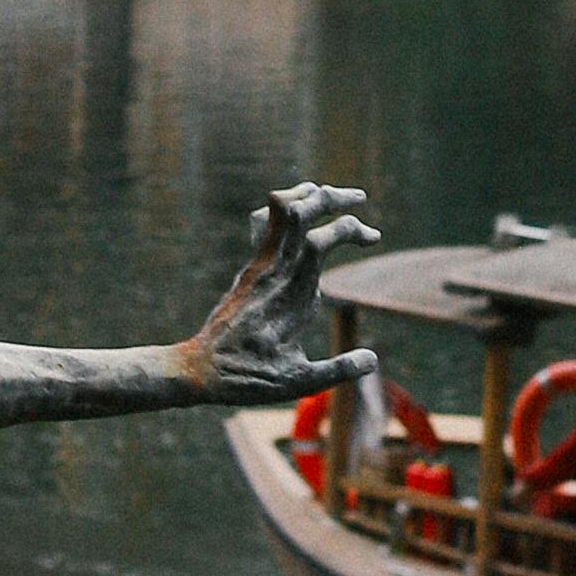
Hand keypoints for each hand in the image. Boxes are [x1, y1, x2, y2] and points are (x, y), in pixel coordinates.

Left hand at [171, 177, 380, 402]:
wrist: (199, 369)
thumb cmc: (248, 378)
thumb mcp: (298, 382)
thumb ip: (337, 370)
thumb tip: (373, 359)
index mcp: (291, 295)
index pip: (320, 241)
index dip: (350, 228)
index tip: (375, 235)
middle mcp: (274, 273)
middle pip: (300, 214)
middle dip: (334, 199)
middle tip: (361, 199)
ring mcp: (258, 268)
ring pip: (279, 213)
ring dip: (306, 196)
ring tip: (329, 194)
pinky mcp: (248, 270)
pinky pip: (263, 226)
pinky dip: (282, 210)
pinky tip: (296, 211)